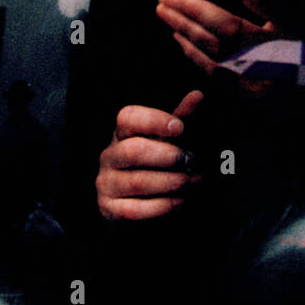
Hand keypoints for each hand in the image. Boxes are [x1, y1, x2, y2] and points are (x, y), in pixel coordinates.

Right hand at [97, 89, 202, 220]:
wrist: (142, 205)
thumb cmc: (158, 164)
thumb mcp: (169, 141)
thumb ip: (182, 119)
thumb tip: (198, 94)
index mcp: (123, 133)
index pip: (127, 117)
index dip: (153, 120)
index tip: (180, 128)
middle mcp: (110, 156)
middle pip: (133, 151)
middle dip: (167, 156)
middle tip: (191, 161)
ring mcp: (106, 183)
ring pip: (138, 182)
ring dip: (171, 183)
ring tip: (192, 182)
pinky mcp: (109, 209)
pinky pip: (135, 209)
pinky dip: (163, 205)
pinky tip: (180, 201)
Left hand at [156, 0, 278, 74]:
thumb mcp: (289, 13)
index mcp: (282, 33)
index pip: (243, 9)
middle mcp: (267, 58)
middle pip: (221, 31)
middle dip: (189, 12)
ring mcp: (257, 79)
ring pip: (213, 53)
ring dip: (186, 31)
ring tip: (166, 14)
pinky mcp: (249, 96)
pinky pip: (215, 74)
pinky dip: (195, 56)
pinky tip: (182, 43)